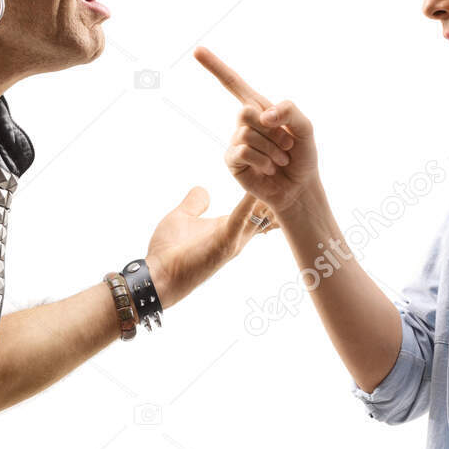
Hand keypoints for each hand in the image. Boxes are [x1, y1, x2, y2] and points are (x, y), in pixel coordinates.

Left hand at [145, 184, 275, 308]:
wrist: (159, 275)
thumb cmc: (168, 251)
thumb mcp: (182, 218)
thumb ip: (195, 204)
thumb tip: (203, 190)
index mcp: (229, 228)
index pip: (256, 210)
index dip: (266, 193)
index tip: (275, 174)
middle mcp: (237, 235)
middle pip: (265, 212)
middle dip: (276, 193)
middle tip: (289, 172)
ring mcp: (233, 240)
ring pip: (259, 214)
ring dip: (268, 195)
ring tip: (281, 174)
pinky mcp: (224, 242)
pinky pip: (241, 218)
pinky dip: (249, 203)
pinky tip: (257, 188)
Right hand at [194, 46, 319, 217]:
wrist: (299, 188)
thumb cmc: (302, 156)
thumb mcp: (305, 127)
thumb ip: (289, 110)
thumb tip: (262, 115)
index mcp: (259, 108)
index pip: (234, 83)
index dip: (215, 66)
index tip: (197, 50)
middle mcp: (244, 123)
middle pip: (245, 111)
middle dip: (272, 130)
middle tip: (286, 145)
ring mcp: (236, 141)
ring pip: (246, 134)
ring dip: (271, 149)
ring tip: (280, 160)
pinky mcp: (232, 161)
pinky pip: (243, 151)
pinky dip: (262, 160)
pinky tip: (269, 169)